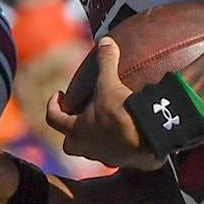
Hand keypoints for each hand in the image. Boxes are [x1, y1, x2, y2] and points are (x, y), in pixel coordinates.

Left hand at [48, 39, 159, 169]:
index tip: (59, 95)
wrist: (150, 138)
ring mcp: (106, 158)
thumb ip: (105, 61)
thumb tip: (105, 40)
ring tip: (105, 123)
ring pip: (93, 151)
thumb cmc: (121, 113)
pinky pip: (117, 155)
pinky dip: (119, 145)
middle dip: (71, 132)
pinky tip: (128, 134)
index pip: (54, 119)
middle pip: (70, 144)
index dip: (52, 105)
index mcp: (77, 130)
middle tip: (80, 118)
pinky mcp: (126, 162)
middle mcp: (88, 148)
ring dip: (95, 139)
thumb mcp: (109, 84)